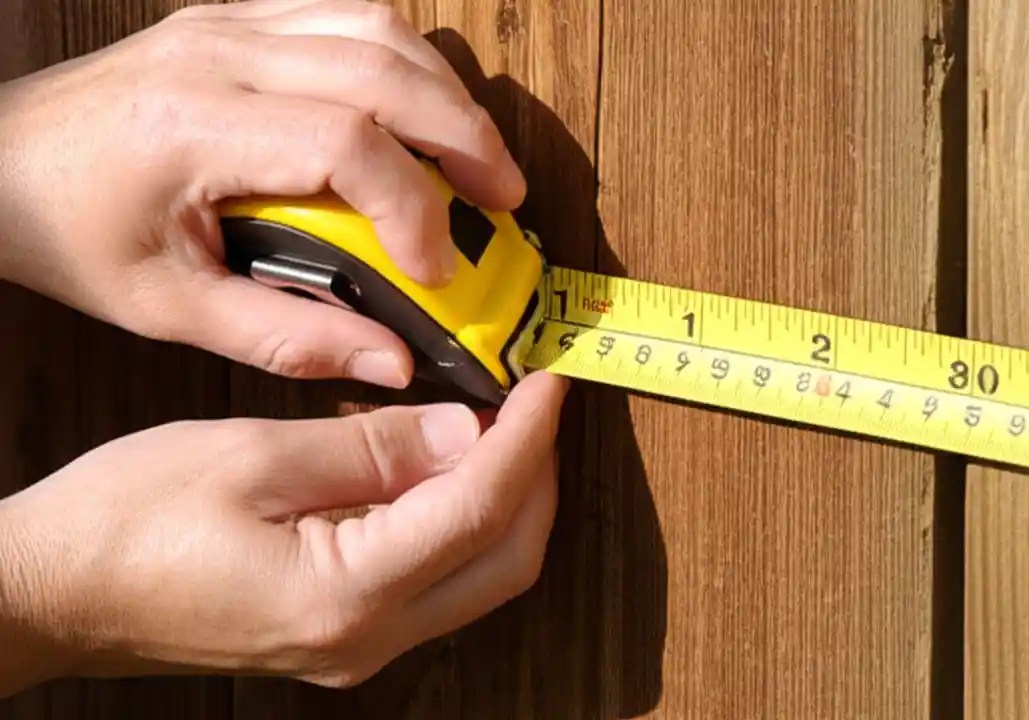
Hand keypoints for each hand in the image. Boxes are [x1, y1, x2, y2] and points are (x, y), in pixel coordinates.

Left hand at [0, 0, 524, 387]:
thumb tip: (388, 359)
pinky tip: (418, 109)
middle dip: (464, 136)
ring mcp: (227, 22)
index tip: (437, 270)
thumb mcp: (166, 308)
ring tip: (475, 157)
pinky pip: (345, 12)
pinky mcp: (235, 17)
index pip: (346, 142)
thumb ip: (285, 336)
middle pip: (383, 65)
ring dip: (443, 91)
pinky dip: (401, 58)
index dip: (414, 207)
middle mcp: (217, 53)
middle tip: (505, 200)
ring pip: (375, 25)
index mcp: (194, 124)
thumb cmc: (65, 232)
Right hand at [0, 372, 566, 694]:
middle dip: (535, 475)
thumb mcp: (253, 457)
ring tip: (497, 422)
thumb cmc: (127, 523)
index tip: (550, 383)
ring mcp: (358, 646)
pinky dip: (454, 518)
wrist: (56, 595)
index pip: (480, 510)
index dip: (529, 440)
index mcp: (346, 595)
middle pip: (504, 560)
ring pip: (478, 574)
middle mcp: (368, 638)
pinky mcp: (343, 633)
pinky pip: (433, 578)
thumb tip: (464, 430)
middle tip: (534, 401)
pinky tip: (436, 461)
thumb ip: (372, 447)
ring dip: (501, 497)